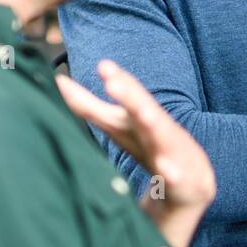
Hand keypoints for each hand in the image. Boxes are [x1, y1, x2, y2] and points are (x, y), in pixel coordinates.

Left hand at [57, 60, 215, 211]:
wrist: (189, 180)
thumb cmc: (147, 144)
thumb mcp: (116, 124)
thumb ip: (87, 104)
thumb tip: (57, 81)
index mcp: (139, 115)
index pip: (129, 93)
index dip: (118, 80)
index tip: (104, 66)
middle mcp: (155, 128)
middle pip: (142, 108)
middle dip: (130, 94)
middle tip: (114, 81)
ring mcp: (169, 150)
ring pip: (160, 135)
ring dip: (152, 122)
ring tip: (142, 112)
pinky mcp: (178, 176)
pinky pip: (173, 175)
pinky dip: (170, 171)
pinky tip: (164, 167)